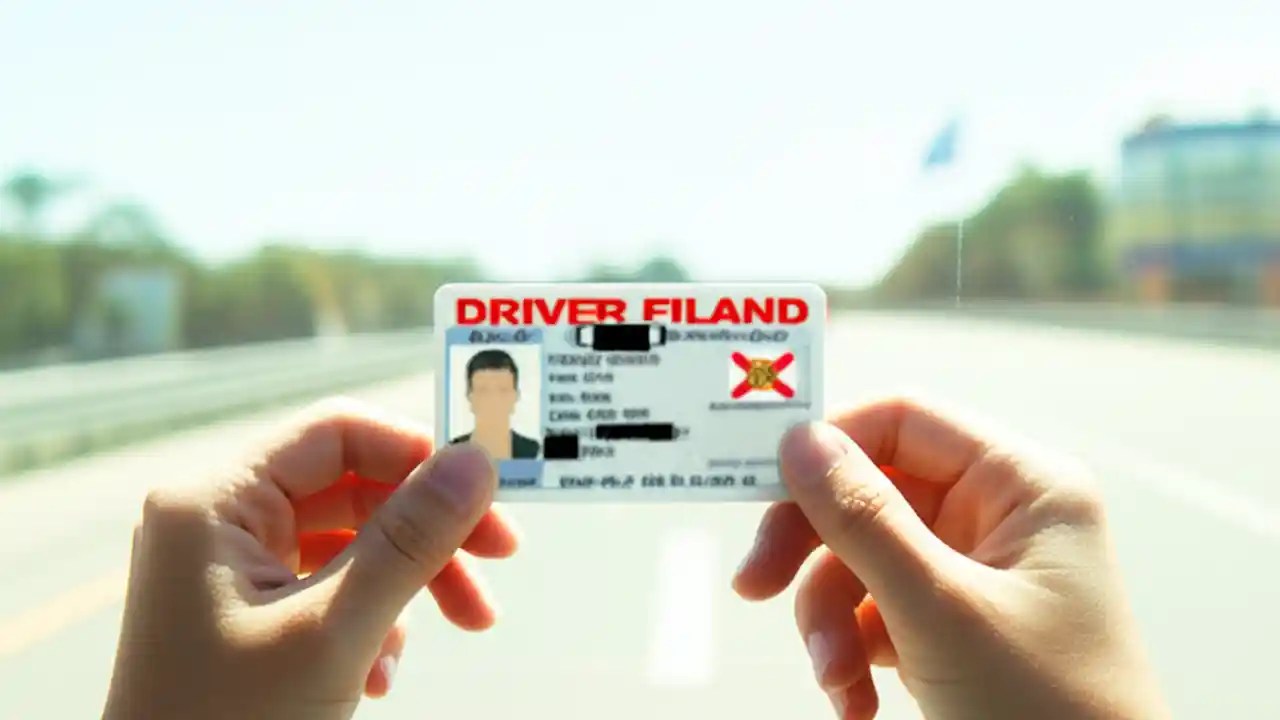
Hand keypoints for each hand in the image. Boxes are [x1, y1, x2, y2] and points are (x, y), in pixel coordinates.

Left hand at [102, 398, 517, 719]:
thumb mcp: (334, 632)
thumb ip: (409, 541)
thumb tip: (474, 461)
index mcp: (213, 503)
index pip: (335, 434)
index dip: (417, 453)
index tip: (485, 493)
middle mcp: (216, 522)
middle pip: (352, 488)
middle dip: (429, 529)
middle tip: (499, 561)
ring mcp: (229, 569)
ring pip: (351, 540)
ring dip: (412, 581)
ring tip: (462, 626)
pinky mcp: (246, 613)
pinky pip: (332, 585)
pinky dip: (374, 618)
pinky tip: (385, 670)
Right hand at [733, 397, 1167, 719]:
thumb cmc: (1056, 716)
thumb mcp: (942, 611)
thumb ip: (865, 521)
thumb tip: (802, 443)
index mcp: (1023, 487)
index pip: (903, 422)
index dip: (828, 443)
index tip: (760, 482)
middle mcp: (999, 518)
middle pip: (868, 493)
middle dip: (812, 551)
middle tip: (757, 584)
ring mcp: (974, 572)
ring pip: (860, 559)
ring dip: (829, 621)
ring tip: (836, 680)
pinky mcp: (952, 623)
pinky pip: (873, 611)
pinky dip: (850, 653)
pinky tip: (856, 699)